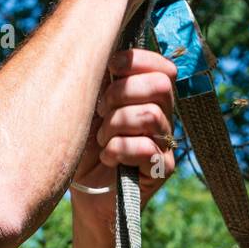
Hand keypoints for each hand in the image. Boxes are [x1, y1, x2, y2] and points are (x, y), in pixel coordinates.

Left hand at [71, 47, 177, 217]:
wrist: (84, 196)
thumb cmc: (83, 149)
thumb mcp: (87, 108)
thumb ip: (101, 81)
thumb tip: (104, 51)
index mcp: (148, 97)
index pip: (160, 66)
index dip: (135, 61)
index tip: (109, 68)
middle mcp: (162, 116)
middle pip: (161, 85)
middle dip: (122, 93)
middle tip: (100, 111)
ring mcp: (165, 142)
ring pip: (150, 115)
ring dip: (117, 125)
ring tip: (102, 140)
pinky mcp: (163, 169)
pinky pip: (146, 148)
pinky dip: (119, 151)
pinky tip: (108, 159)